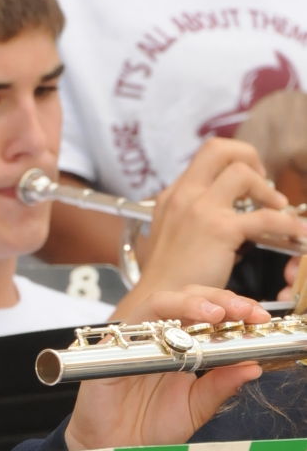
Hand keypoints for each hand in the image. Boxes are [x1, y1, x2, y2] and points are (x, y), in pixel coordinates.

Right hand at [65, 286, 269, 450]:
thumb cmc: (150, 428)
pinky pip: (129, 328)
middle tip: (245, 311)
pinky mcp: (110, 351)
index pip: (210, 312)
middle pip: (188, 297)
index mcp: (182, 344)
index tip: (260, 318)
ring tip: (215, 314)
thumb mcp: (196, 407)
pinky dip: (153, 325)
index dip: (236, 309)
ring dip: (189, 302)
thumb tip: (254, 367)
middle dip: (220, 299)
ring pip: (160, 302)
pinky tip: (174, 333)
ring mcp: (134, 340)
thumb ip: (221, 385)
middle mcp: (159, 335)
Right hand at [121, 137, 306, 309]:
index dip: (232, 160)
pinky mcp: (219, 230)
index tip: (247, 178)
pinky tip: (294, 232)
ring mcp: (200, 210)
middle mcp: (184, 195)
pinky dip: (286, 223)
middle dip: (249, 157)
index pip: (206, 157)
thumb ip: (191, 216)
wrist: (157, 301)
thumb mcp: (171, 235)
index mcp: (173, 196)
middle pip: (219, 150)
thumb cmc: (167, 276)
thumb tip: (224, 209)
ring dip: (267, 189)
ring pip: (242, 173)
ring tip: (278, 208)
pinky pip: (264, 217)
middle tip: (262, 179)